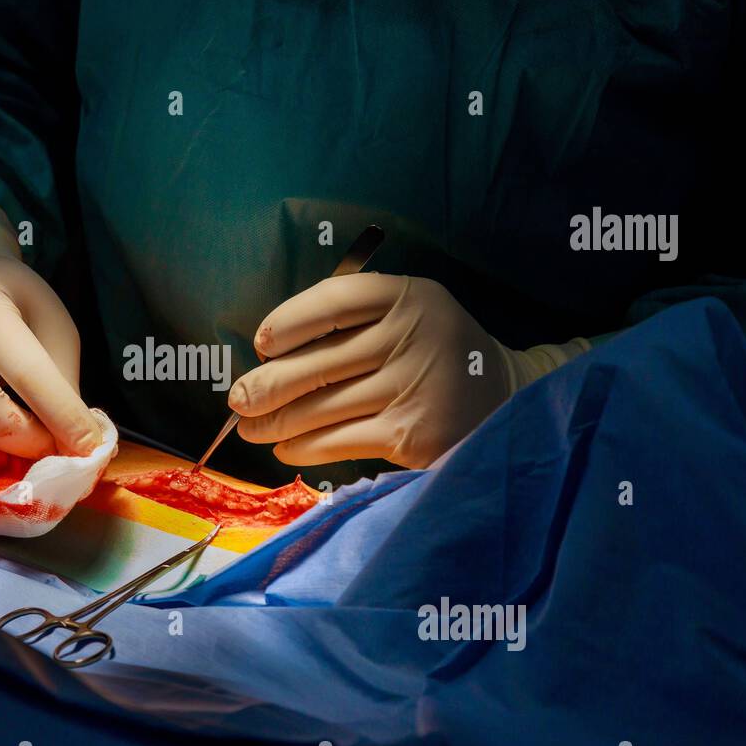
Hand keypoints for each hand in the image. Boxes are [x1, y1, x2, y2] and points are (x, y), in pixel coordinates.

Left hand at [227, 274, 586, 467]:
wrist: (508, 398)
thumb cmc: (436, 352)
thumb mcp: (410, 313)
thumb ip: (355, 320)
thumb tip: (271, 355)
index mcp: (408, 296)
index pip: (334, 300)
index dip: (288, 321)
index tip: (261, 343)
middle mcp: (412, 336)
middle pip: (317, 363)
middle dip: (265, 386)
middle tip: (237, 399)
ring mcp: (412, 386)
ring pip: (319, 409)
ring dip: (274, 423)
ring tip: (251, 428)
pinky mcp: (411, 433)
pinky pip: (336, 441)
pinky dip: (302, 448)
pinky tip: (287, 449)